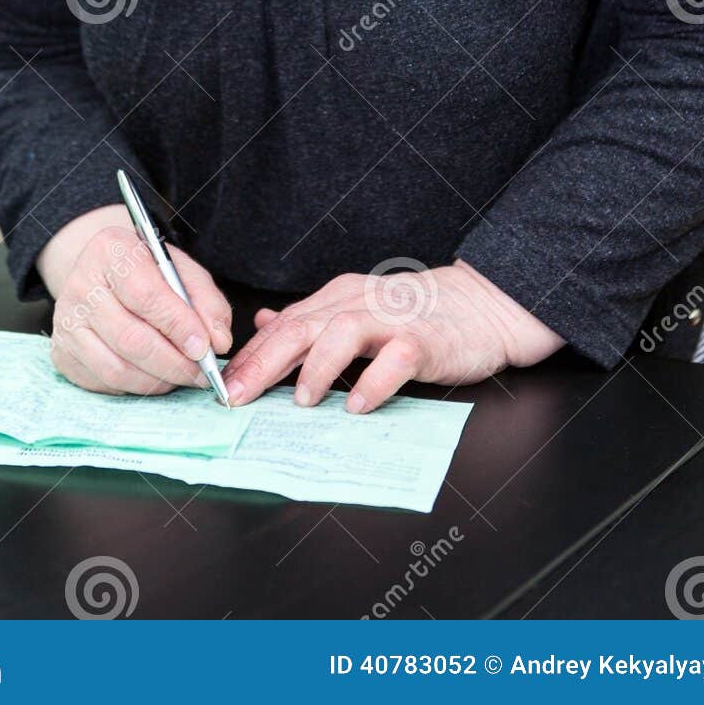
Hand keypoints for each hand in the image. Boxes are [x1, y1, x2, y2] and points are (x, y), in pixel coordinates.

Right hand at [40, 205, 232, 395]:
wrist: (102, 275)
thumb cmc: (146, 271)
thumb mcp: (180, 270)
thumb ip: (205, 300)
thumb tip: (219, 341)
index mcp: (110, 251)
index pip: (145, 295)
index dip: (177, 324)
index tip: (205, 346)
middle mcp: (80, 285)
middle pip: (130, 337)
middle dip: (174, 362)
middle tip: (201, 373)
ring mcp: (67, 322)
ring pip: (117, 367)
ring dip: (159, 380)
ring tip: (184, 376)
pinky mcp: (63, 353)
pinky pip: (105, 382)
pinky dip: (138, 387)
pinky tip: (157, 377)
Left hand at [222, 261, 563, 412]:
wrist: (482, 305)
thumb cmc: (417, 314)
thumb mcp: (357, 308)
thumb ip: (312, 319)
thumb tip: (264, 323)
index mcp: (338, 298)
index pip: (284, 325)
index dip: (251, 355)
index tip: (222, 386)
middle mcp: (359, 303)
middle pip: (302, 327)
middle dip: (264, 363)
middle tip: (238, 396)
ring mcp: (393, 319)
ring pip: (343, 333)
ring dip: (317, 368)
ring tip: (302, 401)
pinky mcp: (425, 340)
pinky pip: (396, 358)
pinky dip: (375, 382)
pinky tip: (359, 406)